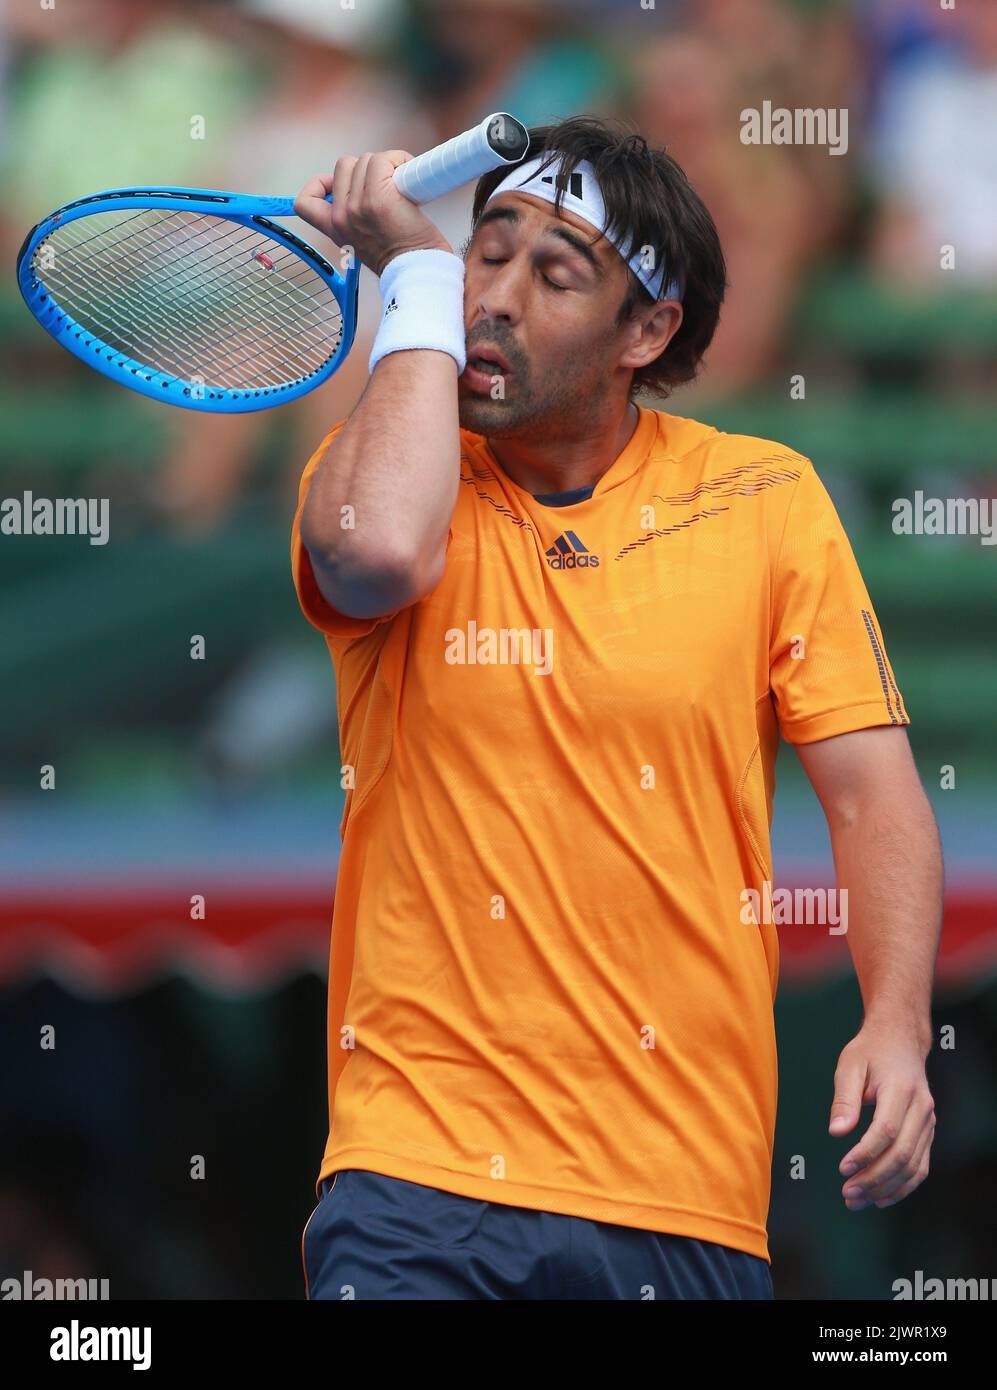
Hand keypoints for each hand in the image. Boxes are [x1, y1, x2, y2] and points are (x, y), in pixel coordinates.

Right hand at [294, 151, 452, 277]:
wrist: (418, 270)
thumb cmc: (402, 256)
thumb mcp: (363, 241)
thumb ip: (353, 215)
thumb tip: (358, 184)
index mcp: (335, 229)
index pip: (305, 202)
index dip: (318, 184)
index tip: (335, 184)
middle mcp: (342, 216)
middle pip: (344, 165)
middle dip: (366, 170)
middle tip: (385, 189)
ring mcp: (358, 206)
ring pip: (365, 160)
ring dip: (386, 166)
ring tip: (400, 188)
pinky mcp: (379, 197)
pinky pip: (382, 160)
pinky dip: (399, 161)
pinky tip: (407, 180)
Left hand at [829, 1019, 935, 1210]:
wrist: (900, 1040)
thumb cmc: (870, 1052)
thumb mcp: (849, 1065)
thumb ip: (844, 1099)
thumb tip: (836, 1132)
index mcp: (901, 1089)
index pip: (886, 1130)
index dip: (865, 1153)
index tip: (842, 1168)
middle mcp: (922, 1108)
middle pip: (902, 1153)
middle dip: (874, 1178)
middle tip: (847, 1193)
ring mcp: (929, 1122)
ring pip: (913, 1165)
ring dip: (886, 1188)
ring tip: (857, 1200)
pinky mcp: (928, 1132)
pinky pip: (921, 1166)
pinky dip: (903, 1186)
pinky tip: (881, 1198)